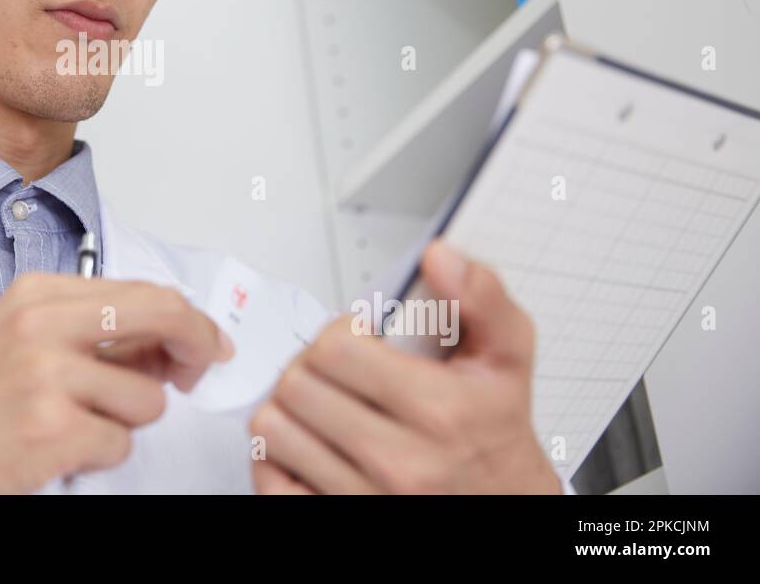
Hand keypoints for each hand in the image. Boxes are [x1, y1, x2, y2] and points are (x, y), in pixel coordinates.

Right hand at [0, 272, 233, 493]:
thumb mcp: (28, 340)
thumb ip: (96, 332)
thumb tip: (176, 340)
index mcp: (39, 292)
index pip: (144, 290)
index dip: (190, 320)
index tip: (206, 343)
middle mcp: (42, 323)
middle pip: (163, 315)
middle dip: (197, 346)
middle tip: (198, 372)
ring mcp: (46, 374)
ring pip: (149, 398)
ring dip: (126, 422)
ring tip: (77, 423)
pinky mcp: (51, 426)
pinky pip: (121, 443)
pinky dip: (101, 455)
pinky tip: (60, 448)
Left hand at [249, 239, 560, 493]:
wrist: (507, 503)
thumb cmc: (495, 430)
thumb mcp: (508, 356)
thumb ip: (481, 296)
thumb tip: (441, 257)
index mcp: (440, 411)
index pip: (335, 346)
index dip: (339, 330)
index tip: (358, 338)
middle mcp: (400, 462)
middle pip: (296, 384)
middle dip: (310, 365)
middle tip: (336, 369)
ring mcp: (363, 497)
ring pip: (272, 427)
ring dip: (288, 407)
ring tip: (321, 404)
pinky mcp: (335, 519)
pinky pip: (268, 477)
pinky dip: (275, 455)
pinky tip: (309, 442)